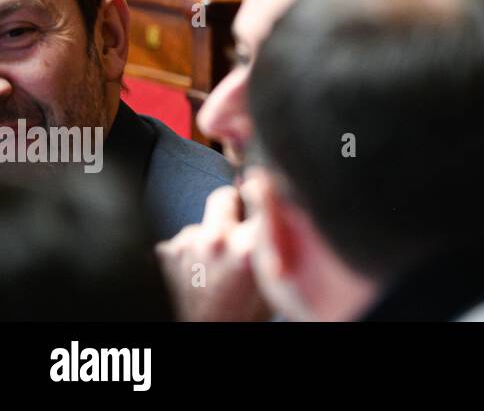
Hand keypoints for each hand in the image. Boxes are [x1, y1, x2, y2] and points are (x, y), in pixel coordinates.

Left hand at [156, 186, 271, 321]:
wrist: (202, 336)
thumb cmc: (238, 318)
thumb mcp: (269, 282)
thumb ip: (271, 246)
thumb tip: (277, 218)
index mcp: (248, 245)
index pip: (261, 194)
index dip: (263, 192)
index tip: (262, 189)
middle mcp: (216, 239)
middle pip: (225, 196)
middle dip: (231, 207)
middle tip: (235, 226)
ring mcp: (188, 246)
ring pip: (200, 225)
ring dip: (207, 238)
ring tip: (212, 268)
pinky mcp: (164, 255)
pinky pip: (180, 243)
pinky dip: (186, 255)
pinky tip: (194, 275)